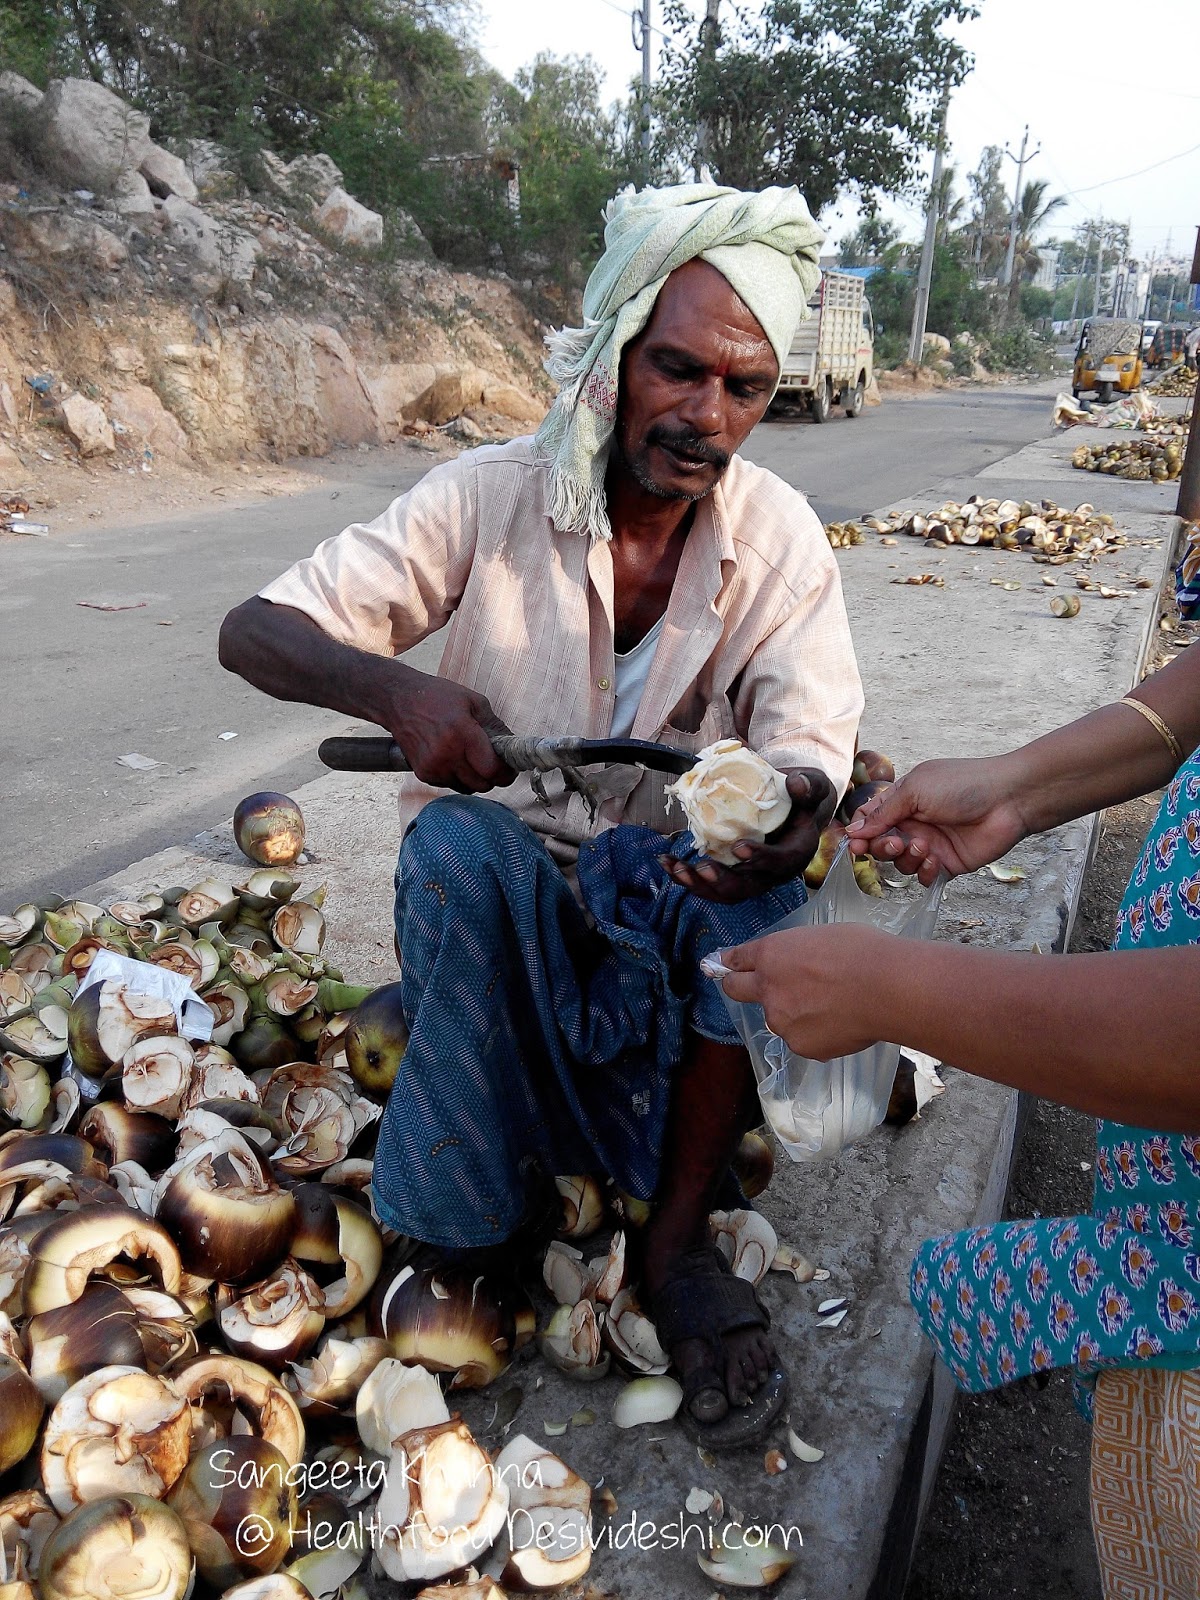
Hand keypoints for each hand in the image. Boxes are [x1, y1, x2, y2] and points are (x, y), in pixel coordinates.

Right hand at [384, 668, 515, 792]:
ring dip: (474, 778)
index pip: (492, 770)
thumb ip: (496, 726)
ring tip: (470, 757)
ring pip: (467, 788)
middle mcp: (446, 755)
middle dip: (492, 777)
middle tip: (492, 763)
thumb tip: (511, 746)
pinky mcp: (423, 773)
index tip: (510, 769)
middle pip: (482, 785)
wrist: (399, 700)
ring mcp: (433, 767)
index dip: (506, 773)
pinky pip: (450, 785)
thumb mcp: (474, 701)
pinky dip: (457, 776)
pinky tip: (452, 758)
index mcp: (462, 734)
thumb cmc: (437, 696)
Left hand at [660, 767, 834, 903]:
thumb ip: (808, 786)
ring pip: (727, 892)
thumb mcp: (813, 786)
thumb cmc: (801, 799)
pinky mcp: (735, 876)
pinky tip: (668, 864)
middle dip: (723, 881)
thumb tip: (796, 783)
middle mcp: (775, 873)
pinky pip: (711, 885)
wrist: (794, 813)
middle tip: (701, 868)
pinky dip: (688, 878)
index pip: (780, 862)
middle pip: (750, 887)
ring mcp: (753, 878)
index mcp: (797, 853)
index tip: (739, 847)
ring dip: (699, 885)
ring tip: (676, 868)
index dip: (760, 858)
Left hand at [719, 924, 894, 1058]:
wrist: (887, 989)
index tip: (726, 965)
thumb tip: (797, 964)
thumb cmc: (863, 952)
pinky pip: (803, 1038)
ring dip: (793, 1013)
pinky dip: (816, 1033)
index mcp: (771, 954)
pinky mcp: (801, 1046)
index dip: (732, 962)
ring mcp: (782, 1021)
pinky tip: (842, 1022)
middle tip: (760, 987)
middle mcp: (767, 989)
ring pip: (778, 1018)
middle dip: (740, 986)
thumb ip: (797, 953)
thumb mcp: (821, 937)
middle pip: (735, 990)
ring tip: (831, 1006)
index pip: (736, 959)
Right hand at [847, 756, 1029, 884]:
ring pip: (901, 864)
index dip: (860, 834)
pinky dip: (925, 872)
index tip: (856, 844)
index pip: (870, 820)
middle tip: (895, 844)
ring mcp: (931, 845)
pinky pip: (924, 878)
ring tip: (924, 846)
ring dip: (907, 859)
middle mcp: (914, 824)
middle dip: (882, 848)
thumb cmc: (962, 785)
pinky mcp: (948, 863)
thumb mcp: (914, 790)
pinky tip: (935, 860)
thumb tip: (853, 831)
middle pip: (882, 846)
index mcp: (903, 801)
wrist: (1008, 800)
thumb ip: (882, 813)